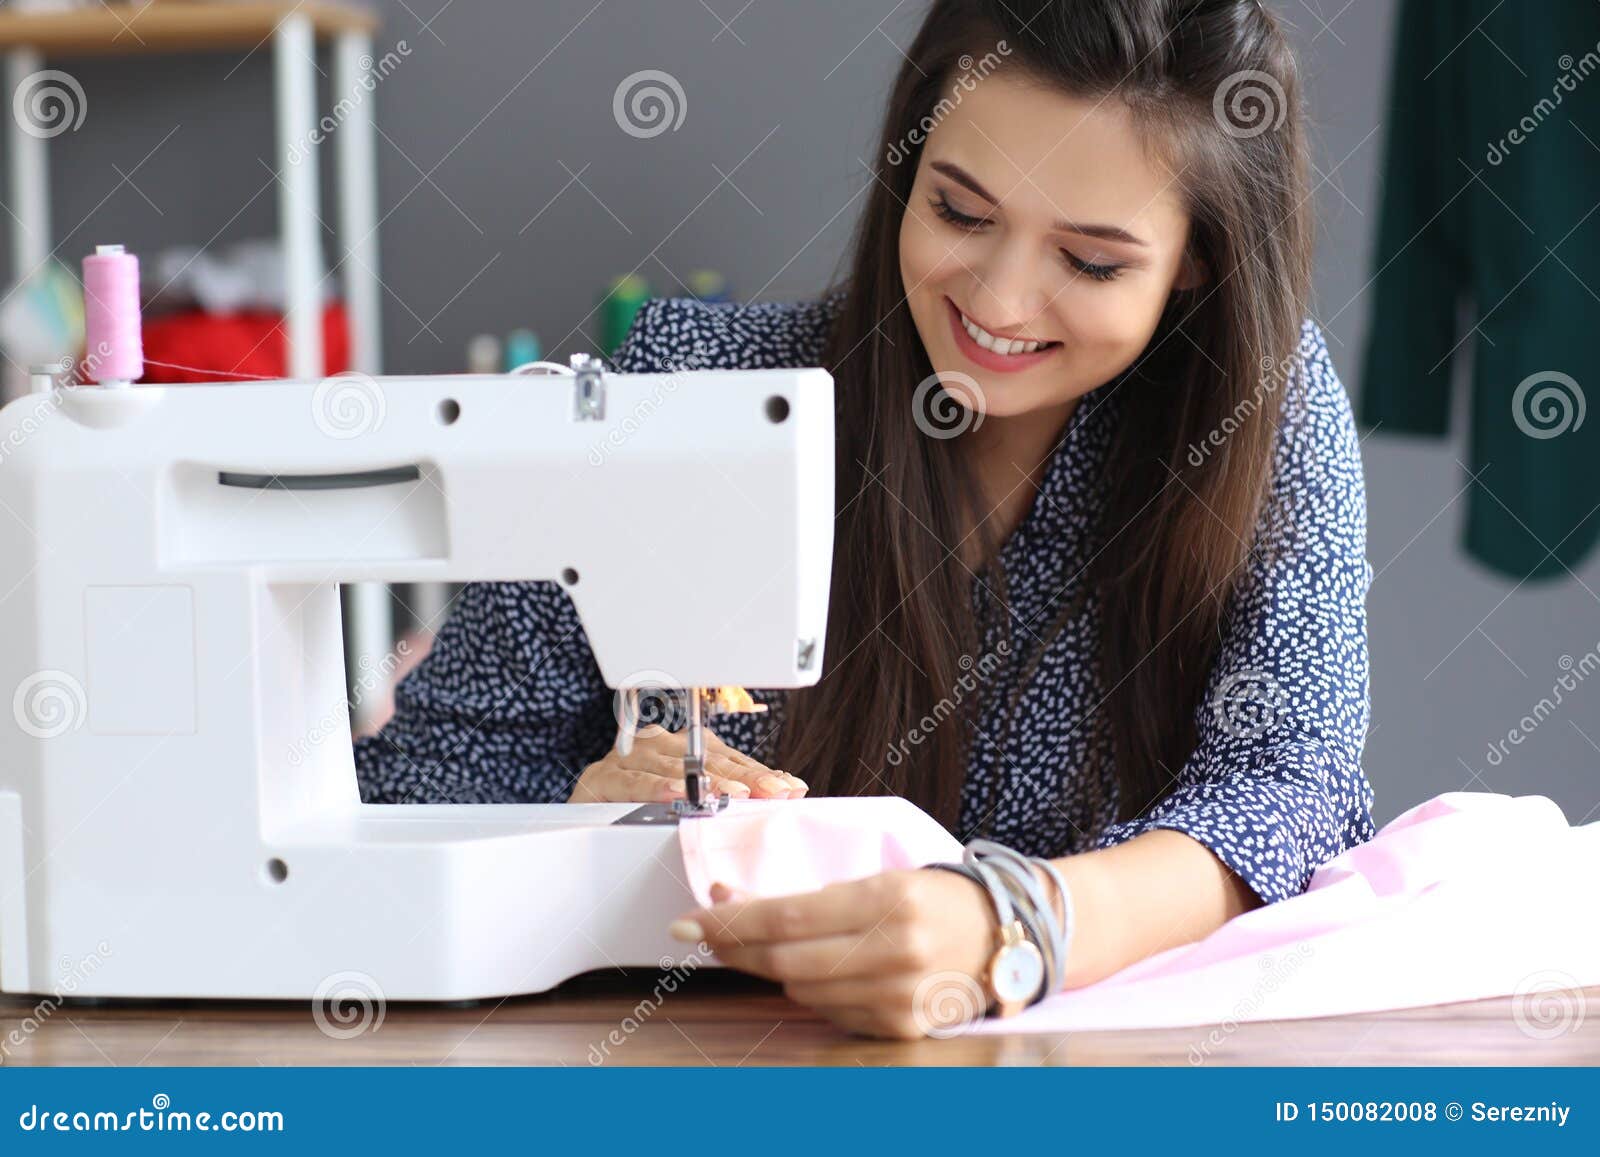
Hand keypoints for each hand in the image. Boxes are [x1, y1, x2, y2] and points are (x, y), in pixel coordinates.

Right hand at [566, 724, 806, 802]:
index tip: (790, 787)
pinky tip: (676, 793)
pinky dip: (656, 786)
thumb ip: (732, 794)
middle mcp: (657, 745)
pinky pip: (633, 780)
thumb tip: (787, 791)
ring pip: (672, 766)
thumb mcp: (692, 800)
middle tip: (772, 792)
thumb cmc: (639, 807)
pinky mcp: (602, 778)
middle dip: (744, 777)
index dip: (759, 773)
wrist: (580, 816)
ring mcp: (629, 758)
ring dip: (704, 781)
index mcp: (681, 746)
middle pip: (707, 758)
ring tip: (731, 794)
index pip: (728, 758)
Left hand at [671, 869, 998, 1039]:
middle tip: (704, 934)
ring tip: (767, 946)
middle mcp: (895, 951)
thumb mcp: (878, 879)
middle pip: (785, 959)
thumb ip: (807, 896)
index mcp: (889, 899)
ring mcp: (897, 996)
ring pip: (801, 990)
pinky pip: (829, 1013)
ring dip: (772, 969)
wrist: (1006, 938)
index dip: (730, 921)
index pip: (787, 915)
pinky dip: (811, 992)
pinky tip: (814, 971)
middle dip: (734, 947)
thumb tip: (731, 898)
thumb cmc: (937, 900)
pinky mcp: (899, 1027)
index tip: (690, 921)